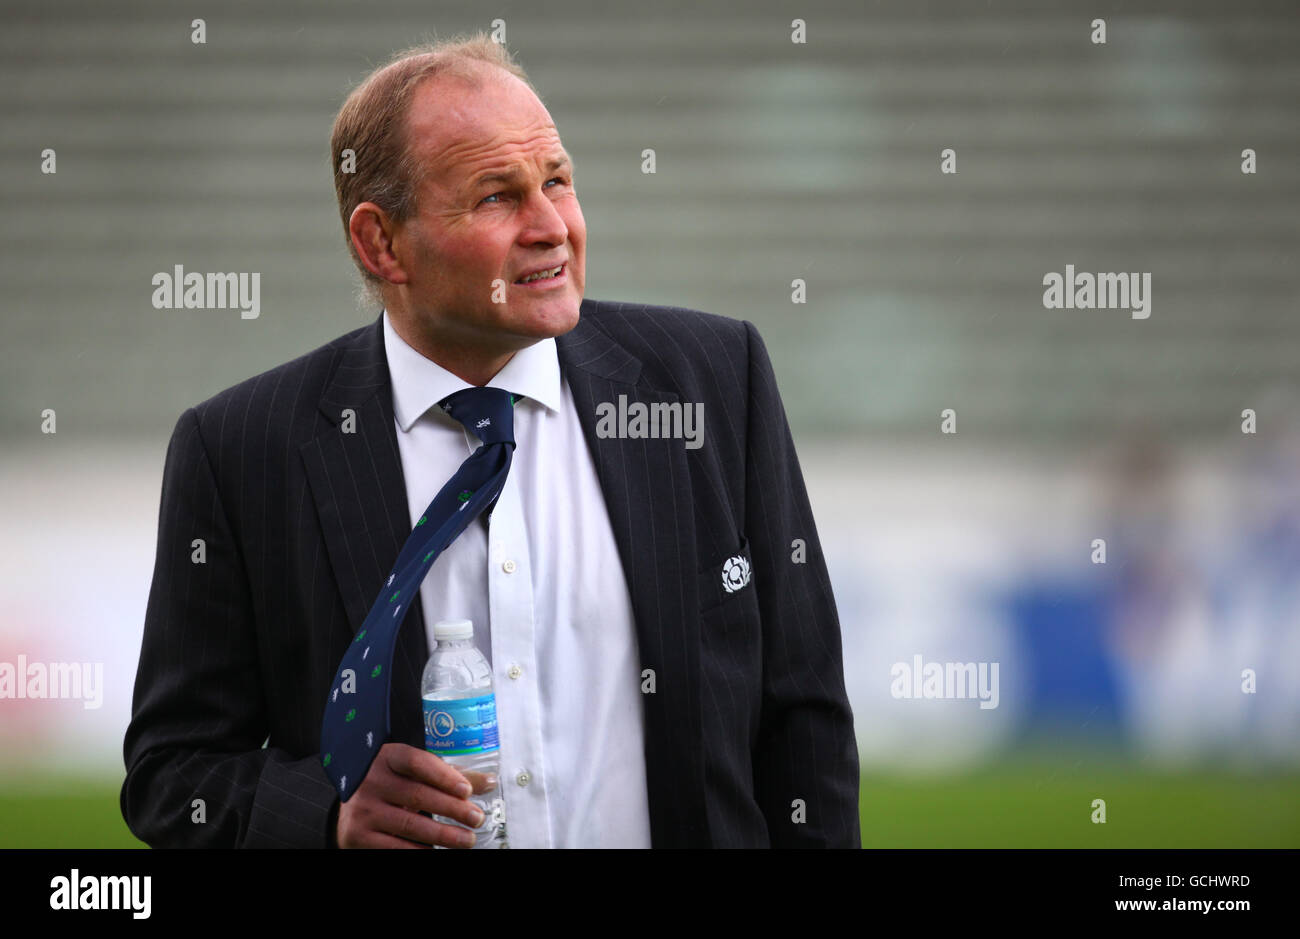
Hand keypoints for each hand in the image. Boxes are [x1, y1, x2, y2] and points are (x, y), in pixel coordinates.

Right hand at [335, 743, 497, 848]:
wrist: (350, 803)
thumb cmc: (390, 782)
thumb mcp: (414, 772)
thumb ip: (449, 775)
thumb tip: (488, 782)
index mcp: (386, 758)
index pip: (416, 762)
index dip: (443, 776)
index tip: (467, 791)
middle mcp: (371, 782)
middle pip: (417, 795)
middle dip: (452, 809)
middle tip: (476, 818)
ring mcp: (363, 810)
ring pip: (409, 824)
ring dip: (443, 835)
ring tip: (466, 839)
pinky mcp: (358, 836)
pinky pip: (395, 847)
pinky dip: (420, 851)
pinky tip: (438, 852)